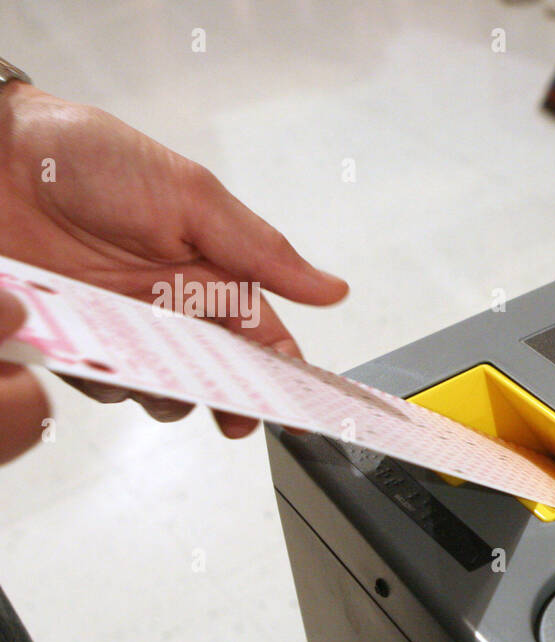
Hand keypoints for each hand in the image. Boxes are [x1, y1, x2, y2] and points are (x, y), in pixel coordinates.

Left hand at [0, 84, 347, 436]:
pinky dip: (106, 381)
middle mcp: (168, 304)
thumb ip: (261, 251)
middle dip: (229, 400)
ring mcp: (118, 325)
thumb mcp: (192, 197)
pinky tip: (100, 359)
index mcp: (209, 271)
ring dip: (165, 393)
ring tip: (157, 376)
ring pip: (158, 388)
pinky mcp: (71, 340)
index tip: (293, 401)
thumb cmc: (88, 158)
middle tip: (236, 418)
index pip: (260, 335)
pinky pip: (97, 382)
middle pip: (214, 373)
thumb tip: (331, 288)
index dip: (281, 370)